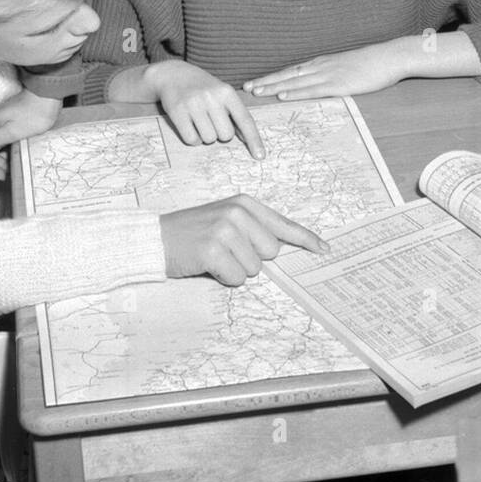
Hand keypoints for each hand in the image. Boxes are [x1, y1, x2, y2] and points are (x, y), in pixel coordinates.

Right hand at [0, 90, 61, 177]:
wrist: (47, 94)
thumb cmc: (33, 113)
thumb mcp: (13, 130)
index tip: (2, 174)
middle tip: (11, 171)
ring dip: (2, 161)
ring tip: (17, 164)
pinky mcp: (8, 127)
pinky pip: (3, 144)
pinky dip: (8, 153)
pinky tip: (19, 155)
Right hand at [146, 61, 264, 158]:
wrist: (173, 74)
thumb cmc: (203, 87)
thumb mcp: (221, 92)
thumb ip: (234, 112)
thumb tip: (247, 139)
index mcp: (227, 92)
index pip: (245, 120)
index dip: (254, 140)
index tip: (260, 156)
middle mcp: (212, 97)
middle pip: (226, 135)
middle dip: (220, 133)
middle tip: (211, 121)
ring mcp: (194, 104)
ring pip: (209, 139)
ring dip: (205, 136)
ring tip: (199, 121)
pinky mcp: (178, 112)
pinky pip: (191, 140)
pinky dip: (192, 139)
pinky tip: (189, 125)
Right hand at [160, 195, 326, 285]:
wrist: (156, 238)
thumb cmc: (193, 233)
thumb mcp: (225, 220)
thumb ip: (254, 230)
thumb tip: (280, 250)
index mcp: (244, 203)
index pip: (283, 224)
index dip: (305, 239)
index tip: (324, 249)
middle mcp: (237, 212)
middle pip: (271, 252)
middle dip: (251, 258)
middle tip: (226, 250)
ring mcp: (225, 230)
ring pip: (254, 268)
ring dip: (235, 269)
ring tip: (214, 256)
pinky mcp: (212, 250)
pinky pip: (236, 278)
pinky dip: (223, 278)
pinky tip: (207, 264)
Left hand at [245, 42, 408, 98]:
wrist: (390, 57)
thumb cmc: (372, 64)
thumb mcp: (348, 67)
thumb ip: (333, 74)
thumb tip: (322, 84)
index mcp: (321, 64)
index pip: (291, 71)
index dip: (272, 78)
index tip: (255, 83)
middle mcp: (320, 67)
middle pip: (287, 75)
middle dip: (266, 82)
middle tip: (246, 88)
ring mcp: (328, 75)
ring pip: (294, 82)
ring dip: (273, 87)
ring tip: (256, 91)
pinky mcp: (339, 84)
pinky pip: (312, 89)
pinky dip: (295, 92)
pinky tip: (282, 95)